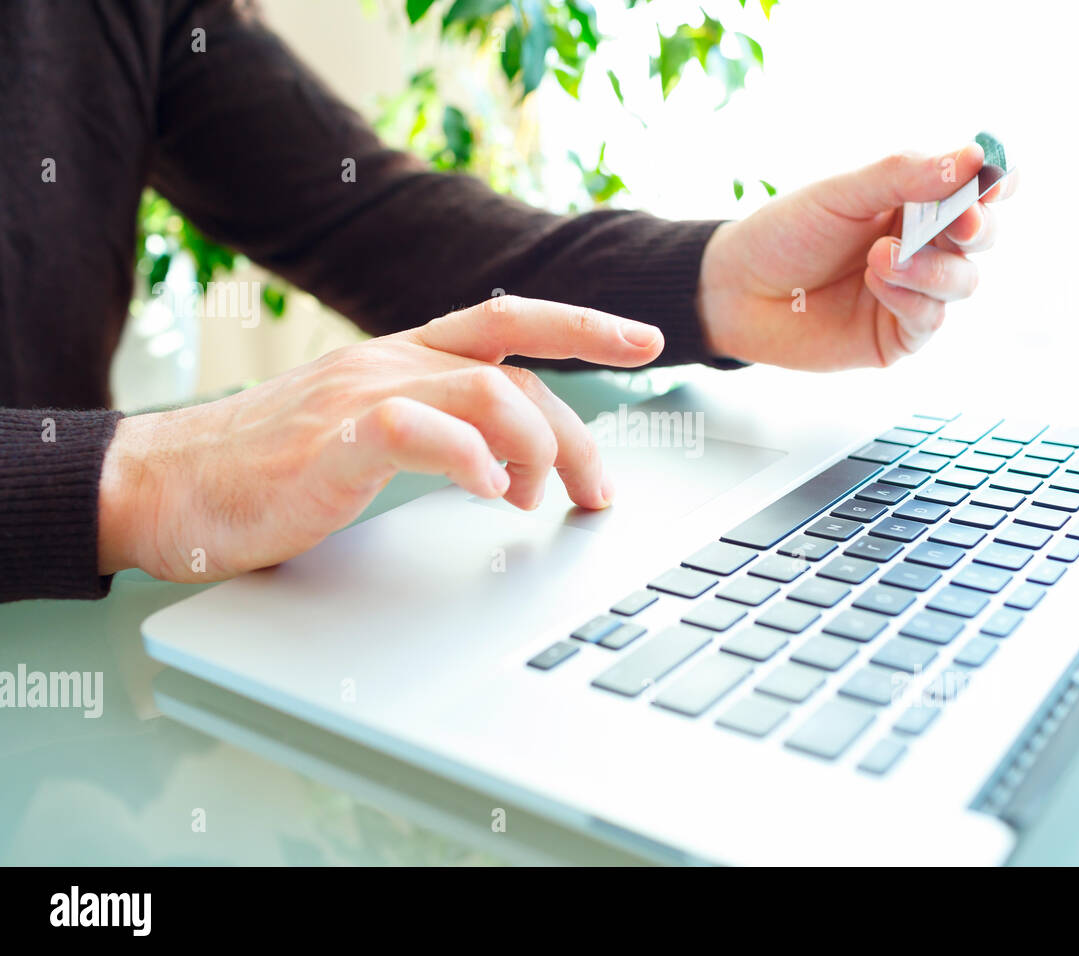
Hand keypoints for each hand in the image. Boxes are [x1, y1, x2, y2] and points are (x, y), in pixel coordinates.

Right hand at [97, 297, 663, 580]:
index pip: (510, 321)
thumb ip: (441, 425)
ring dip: (532, 451)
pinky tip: (485, 494)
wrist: (171, 485)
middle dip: (576, 436)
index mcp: (404, 356)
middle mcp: (392, 362)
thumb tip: (515, 463)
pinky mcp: (332, 441)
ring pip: (487, 392)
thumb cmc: (276, 467)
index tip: (645, 340)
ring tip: (526, 501)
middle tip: (596, 494)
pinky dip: (470, 462)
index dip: (584, 324)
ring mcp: (362, 396)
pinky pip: (419, 432)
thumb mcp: (372, 431)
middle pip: (518, 374)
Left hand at [697, 142, 1017, 369]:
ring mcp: (913, 293)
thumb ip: (905, 175)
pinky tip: (874, 279)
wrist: (738, 289)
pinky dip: (909, 298)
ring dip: (933, 267)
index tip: (998, 180)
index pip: (979, 190)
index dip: (999, 183)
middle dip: (976, 228)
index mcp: (917, 202)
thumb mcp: (843, 194)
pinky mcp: (897, 336)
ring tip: (883, 255)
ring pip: (964, 282)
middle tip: (961, 221)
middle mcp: (924, 246)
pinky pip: (929, 319)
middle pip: (982, 237)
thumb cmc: (787, 234)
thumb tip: (973, 157)